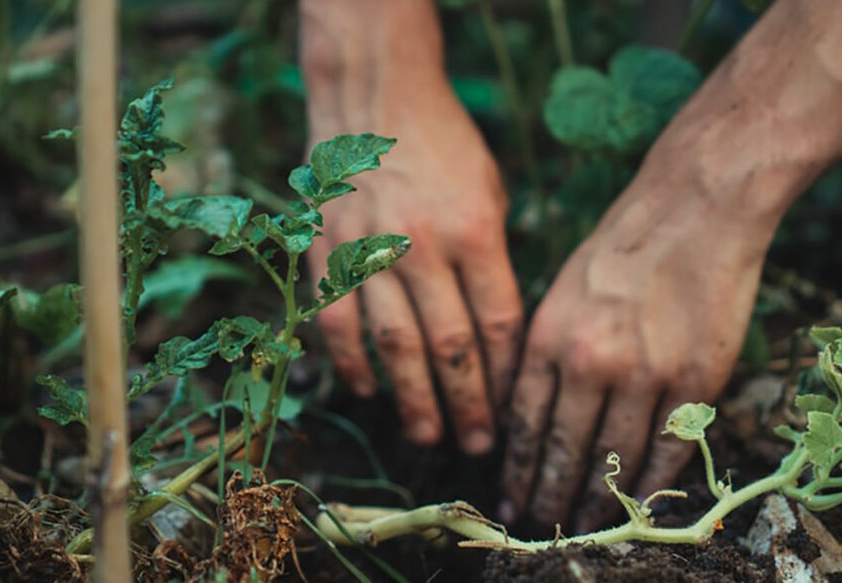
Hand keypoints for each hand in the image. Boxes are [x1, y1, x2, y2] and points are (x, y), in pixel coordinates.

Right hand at [301, 1, 522, 454]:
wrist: (375, 97)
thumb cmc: (445, 147)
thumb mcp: (491, 193)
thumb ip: (494, 261)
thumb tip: (497, 335)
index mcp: (476, 231)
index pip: (498, 324)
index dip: (506, 376)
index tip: (513, 410)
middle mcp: (423, 246)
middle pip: (451, 347)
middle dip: (468, 405)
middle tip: (477, 446)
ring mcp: (370, 250)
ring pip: (394, 346)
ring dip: (412, 399)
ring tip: (429, 436)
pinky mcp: (328, 251)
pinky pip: (339, 321)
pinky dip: (353, 363)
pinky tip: (368, 392)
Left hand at [500, 147, 780, 531]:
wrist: (695, 207)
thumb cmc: (623, 244)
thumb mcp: (561, 290)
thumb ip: (544, 352)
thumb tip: (528, 414)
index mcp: (549, 336)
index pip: (525, 424)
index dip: (518, 470)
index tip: (511, 499)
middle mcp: (590, 361)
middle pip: (564, 450)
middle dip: (550, 495)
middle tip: (541, 524)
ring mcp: (646, 374)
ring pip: (615, 459)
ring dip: (598, 500)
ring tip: (585, 523)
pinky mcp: (695, 380)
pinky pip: (668, 449)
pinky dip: (651, 484)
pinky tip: (638, 504)